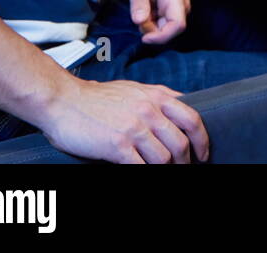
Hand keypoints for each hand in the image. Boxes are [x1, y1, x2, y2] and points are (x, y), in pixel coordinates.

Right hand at [39, 77, 209, 163]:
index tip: (202, 154)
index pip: (192, 119)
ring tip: (165, 173)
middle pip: (181, 143)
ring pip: (164, 158)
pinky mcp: (118, 145)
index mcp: (157, 96)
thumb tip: (181, 107)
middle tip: (185, 169)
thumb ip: (158, 98)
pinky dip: (146, 174)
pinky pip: (141, 167)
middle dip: (186, 162)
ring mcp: (134, 128)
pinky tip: (143, 175)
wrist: (64, 101)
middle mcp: (149, 111)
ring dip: (167, 170)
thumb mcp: (135, 89)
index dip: (202, 140)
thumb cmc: (97, 98)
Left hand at [122, 0, 188, 45]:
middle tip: (138, 17)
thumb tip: (139, 22)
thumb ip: (139, 3)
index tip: (144, 37)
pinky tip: (145, 10)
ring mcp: (177, 6)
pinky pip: (164, 23)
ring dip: (151, 26)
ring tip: (140, 10)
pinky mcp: (172, 8)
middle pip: (172, 29)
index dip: (162, 36)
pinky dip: (151, 22)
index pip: (177, 25)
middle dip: (153, 30)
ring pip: (167, 27)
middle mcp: (180, 3)